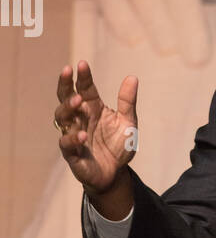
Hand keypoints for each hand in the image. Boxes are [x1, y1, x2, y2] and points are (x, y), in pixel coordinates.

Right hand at [54, 61, 138, 194]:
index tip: (82, 64)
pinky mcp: (72, 153)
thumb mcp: (128, 122)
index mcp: (93, 108)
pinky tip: (83, 135)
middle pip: (66, 98)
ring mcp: (73, 134)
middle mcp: (80, 118)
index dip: (82, 76)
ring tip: (78, 100)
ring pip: (62, 117)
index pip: (84, 88)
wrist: (115, 174)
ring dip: (68, 107)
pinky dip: (73, 139)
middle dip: (65, 84)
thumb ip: (128, 102)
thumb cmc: (118, 145)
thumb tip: (132, 77)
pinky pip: (67, 144)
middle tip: (67, 71)